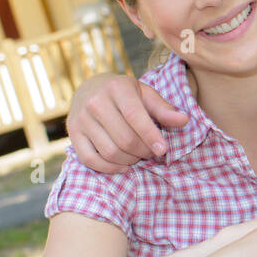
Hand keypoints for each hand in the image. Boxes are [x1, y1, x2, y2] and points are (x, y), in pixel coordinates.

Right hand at [68, 73, 188, 173]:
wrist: (90, 88)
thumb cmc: (125, 94)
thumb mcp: (146, 94)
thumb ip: (164, 109)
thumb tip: (184, 120)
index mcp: (117, 88)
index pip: (135, 117)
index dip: (151, 136)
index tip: (163, 150)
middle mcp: (95, 102)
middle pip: (124, 139)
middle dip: (143, 151)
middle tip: (151, 153)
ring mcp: (81, 119)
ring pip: (110, 152)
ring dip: (129, 161)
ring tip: (138, 156)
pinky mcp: (72, 133)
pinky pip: (90, 160)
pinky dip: (109, 168)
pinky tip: (123, 166)